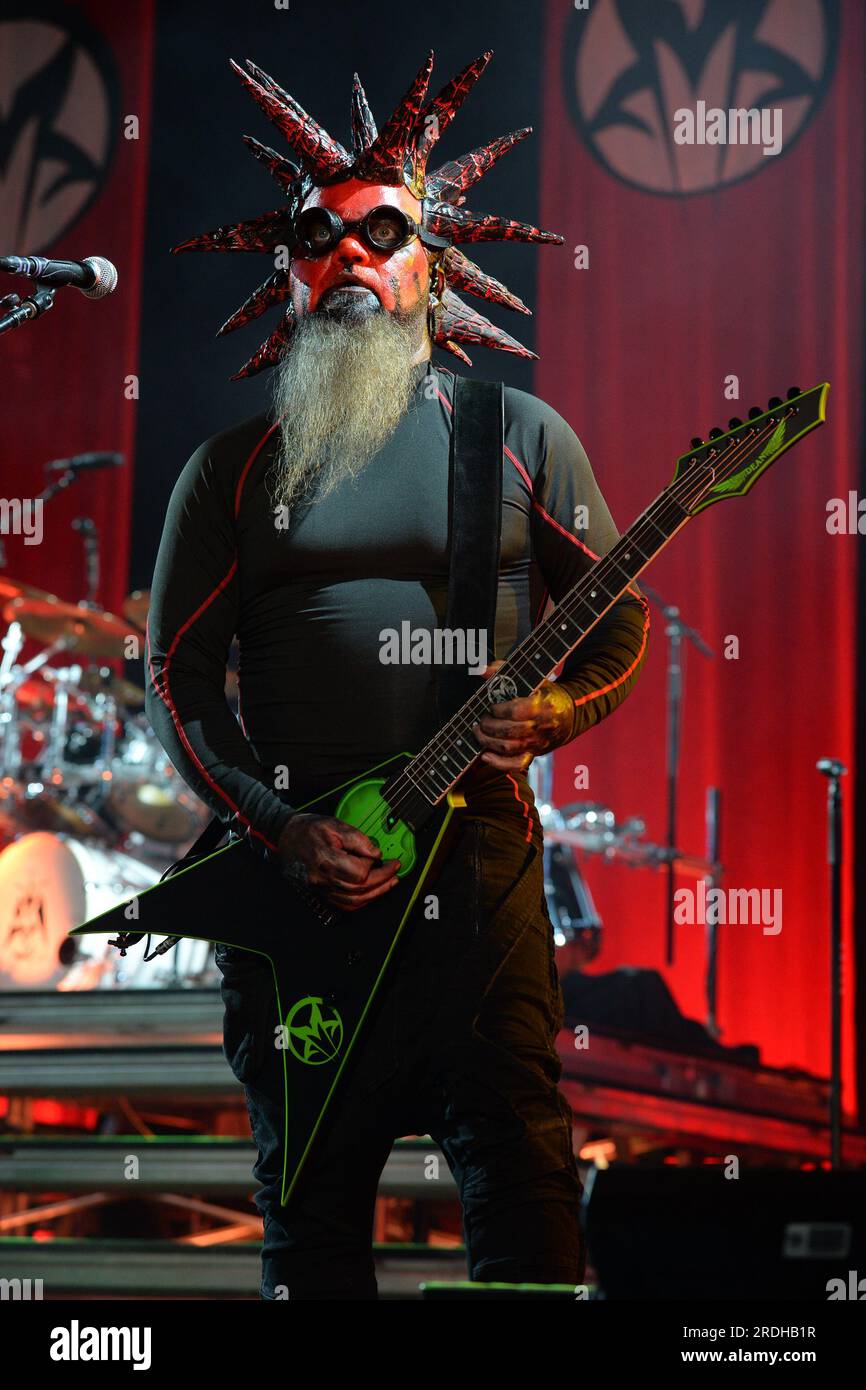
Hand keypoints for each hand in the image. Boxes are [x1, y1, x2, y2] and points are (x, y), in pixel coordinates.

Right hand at [276, 813, 399, 911]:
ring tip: (390, 882)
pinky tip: (372, 892)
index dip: (372, 864)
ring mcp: (321, 888)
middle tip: (394, 869)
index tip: (377, 854)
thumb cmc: (308, 829)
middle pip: (360, 889)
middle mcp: (322, 878)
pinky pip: (344, 904)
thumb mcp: (335, 824)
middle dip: (383, 880)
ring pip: (354, 901)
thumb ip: (357, 838)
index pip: (359, 872)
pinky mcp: (321, 892)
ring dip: (376, 893)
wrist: (286, 837)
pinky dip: (361, 901)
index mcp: (326, 859)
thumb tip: (375, 852)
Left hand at [472, 662, 574, 771]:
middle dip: (489, 725)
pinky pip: (515, 765)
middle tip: (482, 719)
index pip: (516, 712)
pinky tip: (485, 755)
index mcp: (542, 706)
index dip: (499, 710)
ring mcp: (536, 743)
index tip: (492, 706)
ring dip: (487, 741)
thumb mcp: (534, 680)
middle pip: (508, 731)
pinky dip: (498, 763)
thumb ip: (506, 673)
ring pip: (508, 748)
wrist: (568, 717)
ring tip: (479, 731)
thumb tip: (484, 670)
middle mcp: (540, 727)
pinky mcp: (532, 754)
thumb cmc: (547, 696)